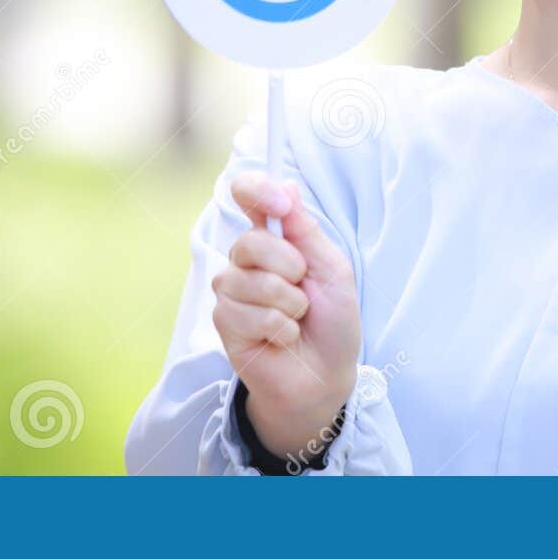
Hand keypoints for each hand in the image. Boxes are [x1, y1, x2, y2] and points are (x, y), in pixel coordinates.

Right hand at [212, 172, 360, 459]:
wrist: (327, 374)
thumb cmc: (333, 320)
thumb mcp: (332, 269)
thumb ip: (305, 230)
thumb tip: (286, 185)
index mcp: (275, 238)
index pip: (248, 195)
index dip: (256, 190)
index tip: (279, 204)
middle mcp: (247, 260)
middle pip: (250, 242)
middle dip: (289, 266)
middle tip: (304, 288)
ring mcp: (232, 290)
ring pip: (249, 281)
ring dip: (288, 304)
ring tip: (296, 318)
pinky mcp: (225, 322)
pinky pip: (248, 314)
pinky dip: (279, 327)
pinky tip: (283, 338)